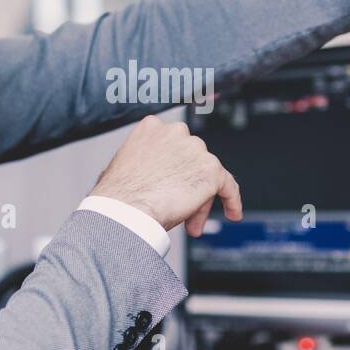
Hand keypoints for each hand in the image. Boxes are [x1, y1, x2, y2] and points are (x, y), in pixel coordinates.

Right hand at [91, 115, 242, 237]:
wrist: (125, 209)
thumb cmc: (118, 194)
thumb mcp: (124, 164)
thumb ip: (143, 161)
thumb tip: (150, 175)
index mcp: (152, 127)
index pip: (173, 146)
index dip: (174, 170)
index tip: (171, 184)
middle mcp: (176, 132)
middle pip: (191, 161)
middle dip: (187, 185)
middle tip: (180, 209)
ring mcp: (195, 149)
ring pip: (206, 176)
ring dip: (200, 199)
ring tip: (189, 222)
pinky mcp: (211, 170)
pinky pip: (228, 185)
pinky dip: (232, 200)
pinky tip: (232, 212)